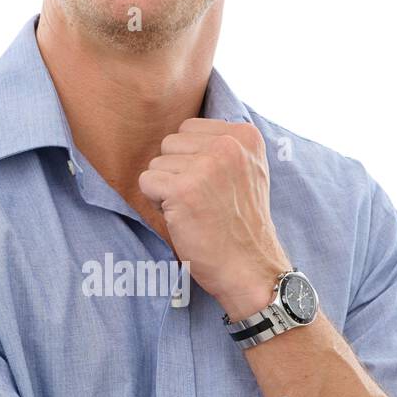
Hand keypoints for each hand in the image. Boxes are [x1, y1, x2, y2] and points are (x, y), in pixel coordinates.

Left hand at [137, 118, 290, 314]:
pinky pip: (146, 182)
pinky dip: (156, 203)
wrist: (250, 268)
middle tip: (202, 201)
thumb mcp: (246, 170)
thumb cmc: (240, 224)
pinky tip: (182, 218)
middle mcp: (228, 145)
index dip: (191, 160)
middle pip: (170, 143)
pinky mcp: (183, 190)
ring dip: (166, 188)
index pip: (190, 128)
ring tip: (194, 210)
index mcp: (245, 135)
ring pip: (156, 163)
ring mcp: (206, 166)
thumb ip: (221, 147)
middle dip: (177, 172)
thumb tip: (181, 135)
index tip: (213, 187)